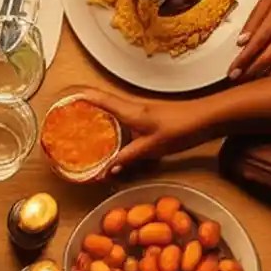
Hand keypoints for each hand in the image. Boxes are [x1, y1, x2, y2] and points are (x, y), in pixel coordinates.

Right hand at [74, 88, 209, 175]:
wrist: (209, 118)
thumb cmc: (180, 129)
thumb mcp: (151, 148)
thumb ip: (127, 159)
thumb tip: (105, 172)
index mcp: (129, 110)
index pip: (97, 98)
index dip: (78, 98)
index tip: (61, 101)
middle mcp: (132, 106)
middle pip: (102, 101)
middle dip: (83, 106)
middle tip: (67, 117)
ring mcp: (142, 109)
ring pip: (113, 108)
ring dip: (97, 113)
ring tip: (84, 126)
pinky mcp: (150, 115)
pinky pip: (123, 116)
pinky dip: (112, 121)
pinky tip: (113, 134)